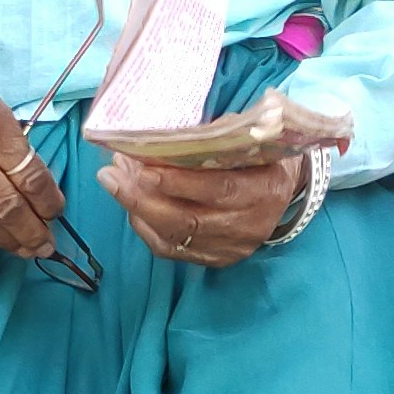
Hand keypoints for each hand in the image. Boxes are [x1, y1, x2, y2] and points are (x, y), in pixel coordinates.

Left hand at [100, 148, 305, 267]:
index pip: (219, 189)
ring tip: (114, 183)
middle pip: (189, 220)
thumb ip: (214, 136)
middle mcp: (250, 225)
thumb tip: (164, 133)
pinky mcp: (215, 260)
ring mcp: (231, 247)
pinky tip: (130, 206)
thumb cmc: (258, 155)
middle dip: (143, 198)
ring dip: (138, 210)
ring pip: (175, 238)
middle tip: (112, 174)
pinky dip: (145, 228)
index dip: (179, 182)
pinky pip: (171, 251)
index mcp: (265, 189)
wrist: (282, 191)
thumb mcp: (247, 137)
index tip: (143, 167)